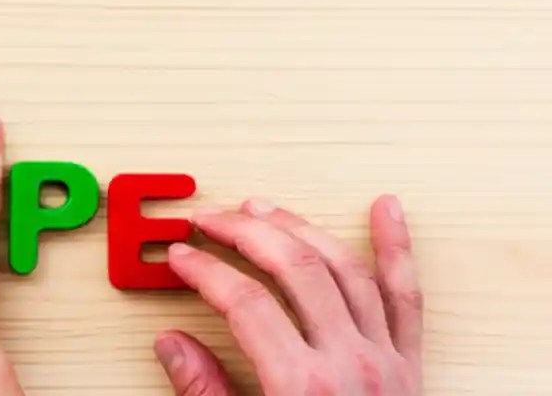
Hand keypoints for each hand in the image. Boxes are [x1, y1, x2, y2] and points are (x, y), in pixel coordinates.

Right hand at [155, 196, 422, 395]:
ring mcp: (387, 358)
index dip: (204, 270)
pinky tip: (386, 211)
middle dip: (245, 232)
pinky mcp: (411, 363)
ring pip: (344, 268)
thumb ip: (206, 394)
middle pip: (294, 268)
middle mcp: (350, 362)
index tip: (180, 256)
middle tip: (209, 218)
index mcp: (303, 387)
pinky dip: (397, 248)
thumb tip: (172, 345)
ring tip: (265, 207)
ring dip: (302, 227)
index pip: (244, 301)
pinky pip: (406, 294)